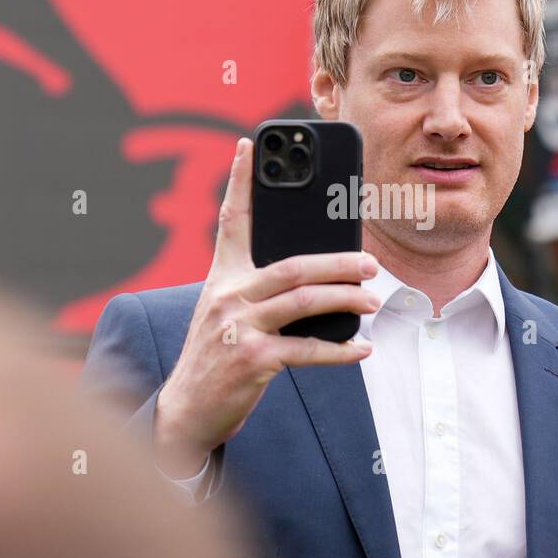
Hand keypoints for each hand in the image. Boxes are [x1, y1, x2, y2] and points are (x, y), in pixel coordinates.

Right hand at [152, 137, 379, 476]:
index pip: (230, 221)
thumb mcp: (226, 313)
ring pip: (303, 302)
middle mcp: (227, 296)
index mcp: (221, 278)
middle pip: (291, 266)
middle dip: (336, 261)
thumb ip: (258, 289)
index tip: (250, 146)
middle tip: (370, 262)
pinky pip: (306, 349)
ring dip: (345, 299)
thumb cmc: (217, 356)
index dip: (240, 182)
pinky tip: (362, 348)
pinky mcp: (252, 360)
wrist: (186, 411)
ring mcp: (238, 328)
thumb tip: (320, 275)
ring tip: (372, 299)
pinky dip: (339, 350)